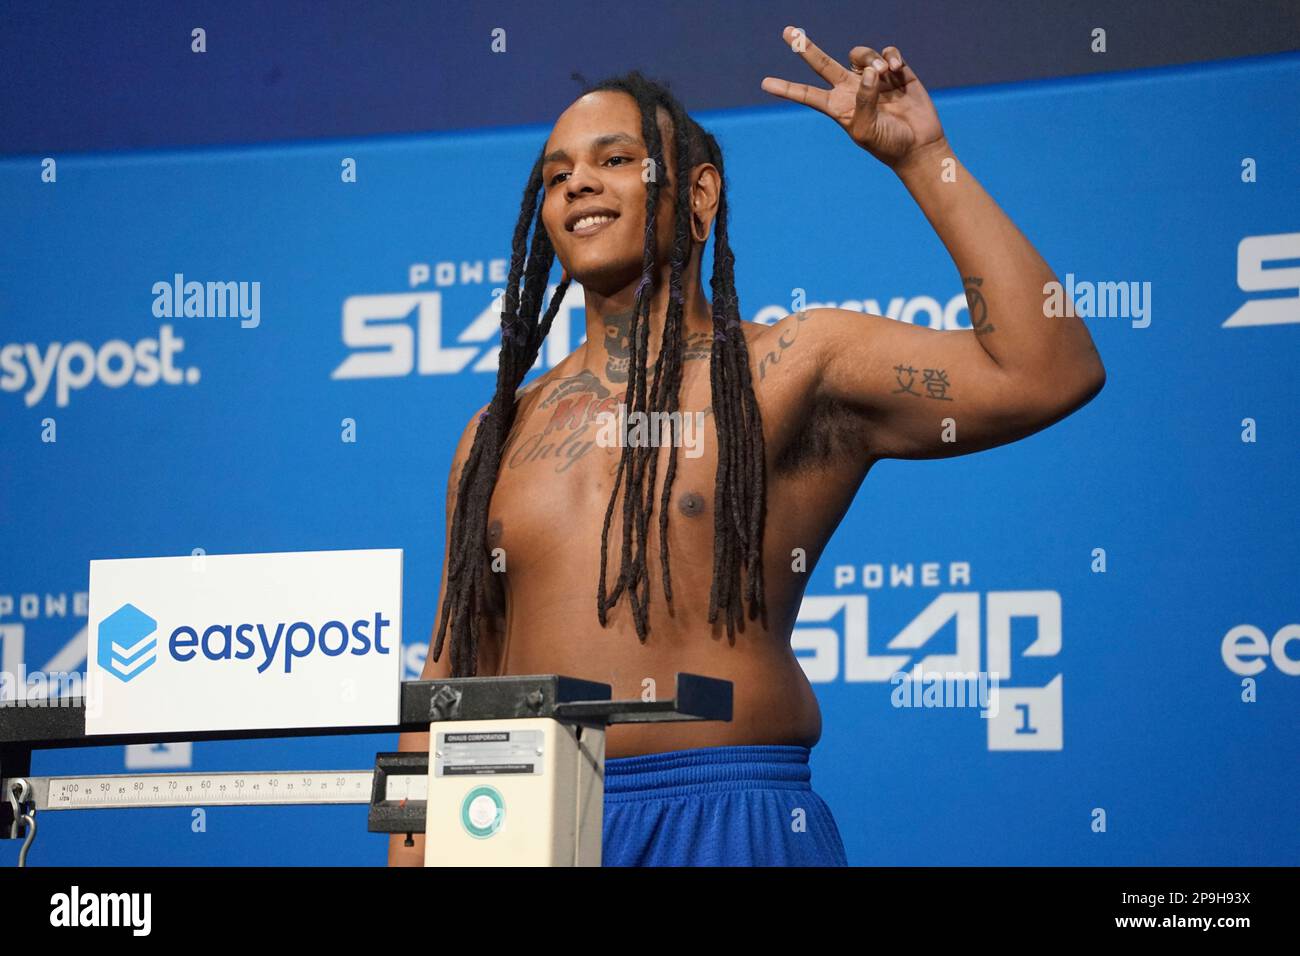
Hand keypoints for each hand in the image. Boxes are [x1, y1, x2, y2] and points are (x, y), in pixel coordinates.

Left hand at [760, 26, 946, 170]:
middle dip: (805, 47)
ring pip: (860, 54)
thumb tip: (868, 72)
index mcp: (838, 107)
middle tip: (787, 32)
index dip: (787, 89)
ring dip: (870, 60)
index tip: (765, 84)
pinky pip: (886, 53)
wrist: (918, 145)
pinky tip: (895, 70)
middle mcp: (850, 89)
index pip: (808, 95)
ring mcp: (872, 78)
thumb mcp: (867, 129)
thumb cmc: (888, 144)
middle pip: (822, 63)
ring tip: (883, 75)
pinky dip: (889, 58)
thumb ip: (863, 100)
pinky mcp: (895, 71)